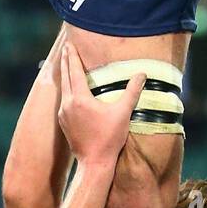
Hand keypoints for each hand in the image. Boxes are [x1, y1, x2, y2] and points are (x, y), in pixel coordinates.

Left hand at [58, 43, 144, 166]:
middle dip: (66, 61)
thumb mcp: (123, 113)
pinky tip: (71, 89)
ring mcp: (64, 114)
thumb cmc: (109, 138)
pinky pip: (64, 100)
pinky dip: (66, 89)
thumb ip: (132, 91)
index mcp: (80, 98)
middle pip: (65, 76)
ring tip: (67, 65)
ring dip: (65, 75)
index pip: (74, 71)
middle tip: (66, 47)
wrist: (94, 164)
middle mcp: (68, 104)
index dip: (72, 56)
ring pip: (63, 88)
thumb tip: (142, 74)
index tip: (69, 43)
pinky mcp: (64, 123)